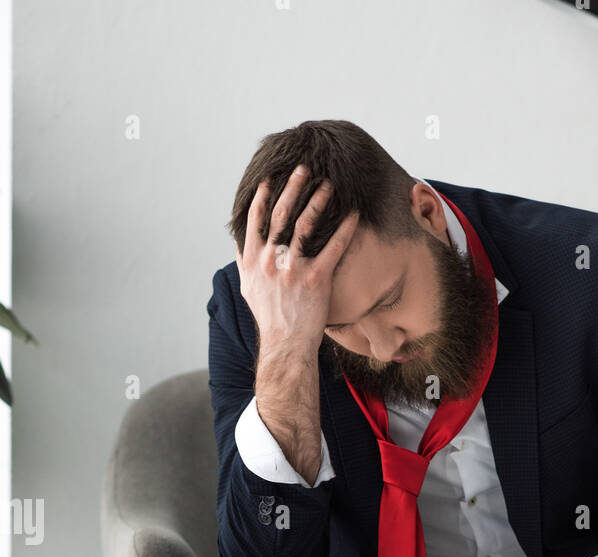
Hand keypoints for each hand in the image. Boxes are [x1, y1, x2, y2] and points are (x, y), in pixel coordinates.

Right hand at [235, 167, 359, 361]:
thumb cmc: (269, 317)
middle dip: (292, 187)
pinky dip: (344, 228)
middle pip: (281, 213)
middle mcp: (271, 260)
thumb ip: (244, 262)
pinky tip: (353, 215)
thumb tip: (240, 242)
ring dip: (318, 201)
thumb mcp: (248, 288)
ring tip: (329, 185)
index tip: (271, 177)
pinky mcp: (316, 279)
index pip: (256, 218)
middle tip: (303, 168)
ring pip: (305, 224)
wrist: (286, 344)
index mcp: (254, 259)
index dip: (263, 194)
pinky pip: (333, 247)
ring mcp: (293, 269)